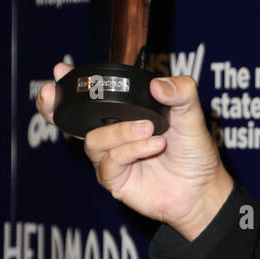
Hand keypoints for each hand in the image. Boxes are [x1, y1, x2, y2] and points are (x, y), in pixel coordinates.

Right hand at [36, 63, 233, 239]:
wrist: (203, 188)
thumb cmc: (193, 151)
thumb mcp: (192, 114)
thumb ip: (182, 93)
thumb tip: (157, 84)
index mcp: (124, 115)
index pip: (90, 99)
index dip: (69, 86)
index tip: (60, 70)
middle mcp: (112, 136)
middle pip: (71, 121)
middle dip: (57, 107)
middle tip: (57, 93)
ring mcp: (110, 159)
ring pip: (95, 140)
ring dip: (122, 132)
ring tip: (150, 129)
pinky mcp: (114, 180)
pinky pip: (110, 162)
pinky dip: (132, 150)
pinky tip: (155, 145)